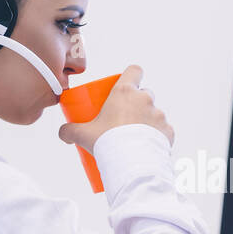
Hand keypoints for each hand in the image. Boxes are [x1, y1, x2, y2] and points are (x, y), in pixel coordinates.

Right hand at [58, 64, 172, 152]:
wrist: (130, 163)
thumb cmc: (107, 143)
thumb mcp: (84, 135)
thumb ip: (70, 131)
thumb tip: (64, 133)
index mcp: (125, 92)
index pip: (134, 71)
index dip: (131, 75)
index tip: (126, 84)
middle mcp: (145, 99)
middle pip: (145, 93)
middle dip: (138, 102)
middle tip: (126, 117)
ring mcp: (159, 114)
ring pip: (155, 113)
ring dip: (148, 120)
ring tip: (137, 136)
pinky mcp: (168, 131)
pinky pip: (164, 130)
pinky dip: (158, 136)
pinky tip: (149, 145)